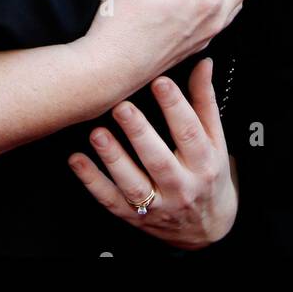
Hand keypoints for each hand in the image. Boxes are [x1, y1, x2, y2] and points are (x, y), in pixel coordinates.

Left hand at [69, 59, 237, 248]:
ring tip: (97, 133)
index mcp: (204, 163)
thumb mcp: (215, 141)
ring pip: (133, 184)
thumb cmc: (209, 174)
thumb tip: (203, 63)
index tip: (159, 81)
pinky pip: (110, 200)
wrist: (205, 228)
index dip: (176, 106)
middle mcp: (182, 186)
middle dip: (139, 133)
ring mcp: (157, 205)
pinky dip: (91, 181)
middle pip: (159, 159)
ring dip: (113, 158)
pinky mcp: (134, 217)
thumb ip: (205, 102)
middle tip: (121, 106)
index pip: (190, 132)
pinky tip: (76, 159)